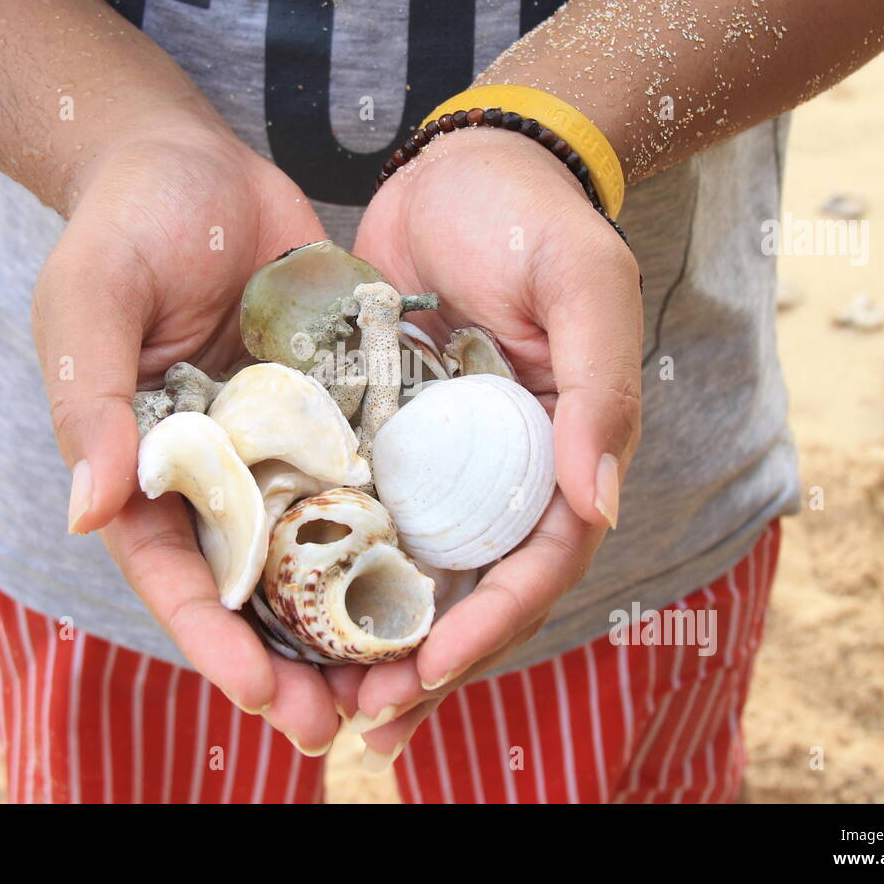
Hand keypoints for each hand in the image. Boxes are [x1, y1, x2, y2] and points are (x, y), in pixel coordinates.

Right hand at [31, 116, 340, 754]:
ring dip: (349, 619)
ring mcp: (278, 447)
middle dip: (288, 661)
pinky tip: (438, 579)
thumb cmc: (122, 228)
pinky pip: (364, 480)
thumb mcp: (90, 305)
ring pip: (315, 553)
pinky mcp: (333, 412)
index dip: (213, 640)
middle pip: (251, 587)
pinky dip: (392, 533)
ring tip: (397, 682)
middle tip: (334, 726)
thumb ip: (90, 405)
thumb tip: (90, 514)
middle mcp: (214, 473)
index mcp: (143, 469)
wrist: (191, 161)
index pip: (174, 573)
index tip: (258, 697)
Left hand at [332, 125, 642, 760]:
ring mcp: (440, 460)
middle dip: (423, 661)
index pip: (535, 567)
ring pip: (409, 569)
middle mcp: (500, 474)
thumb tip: (596, 506)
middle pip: (469, 590)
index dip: (489, 628)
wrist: (467, 163)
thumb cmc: (536, 218)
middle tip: (366, 720)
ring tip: (321, 695)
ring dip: (370, 634)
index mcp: (560, 455)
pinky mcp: (385, 435)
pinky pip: (357, 512)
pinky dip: (330, 563)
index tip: (428, 672)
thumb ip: (598, 390)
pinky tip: (285, 606)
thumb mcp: (583, 286)